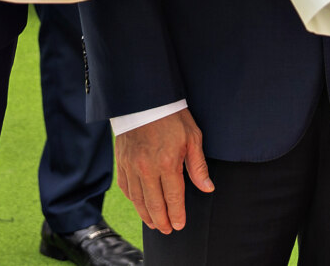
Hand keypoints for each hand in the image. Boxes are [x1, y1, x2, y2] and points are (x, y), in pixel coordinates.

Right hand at [115, 107, 212, 233]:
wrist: (145, 99)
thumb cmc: (172, 116)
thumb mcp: (193, 137)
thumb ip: (198, 166)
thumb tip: (208, 188)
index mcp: (168, 163)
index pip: (173, 198)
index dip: (177, 215)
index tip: (179, 225)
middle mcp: (147, 168)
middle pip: (154, 204)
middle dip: (162, 221)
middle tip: (168, 230)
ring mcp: (131, 166)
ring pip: (138, 200)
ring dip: (146, 215)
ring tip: (154, 224)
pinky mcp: (121, 162)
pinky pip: (126, 188)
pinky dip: (133, 200)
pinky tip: (139, 205)